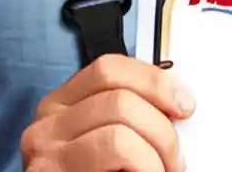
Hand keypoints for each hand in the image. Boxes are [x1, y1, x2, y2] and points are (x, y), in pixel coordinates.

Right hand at [21, 55, 195, 171]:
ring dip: (156, 157)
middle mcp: (47, 125)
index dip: (154, 81)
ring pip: (121, 131)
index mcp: (61, 105)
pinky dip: (146, 168)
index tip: (184, 105)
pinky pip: (118, 153)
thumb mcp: (102, 141)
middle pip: (121, 100)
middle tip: (176, 160)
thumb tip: (178, 104)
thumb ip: (127, 118)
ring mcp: (47, 154)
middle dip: (163, 130)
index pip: (109, 69)